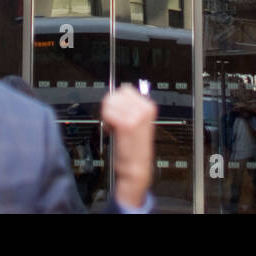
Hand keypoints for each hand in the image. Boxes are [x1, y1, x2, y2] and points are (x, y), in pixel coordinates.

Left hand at [101, 84, 157, 209]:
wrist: (136, 166)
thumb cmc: (133, 146)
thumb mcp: (137, 120)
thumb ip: (131, 104)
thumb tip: (122, 89)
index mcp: (149, 105)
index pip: (124, 89)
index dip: (117, 101)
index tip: (120, 114)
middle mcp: (145, 108)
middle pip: (115, 94)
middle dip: (111, 108)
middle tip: (116, 123)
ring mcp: (137, 115)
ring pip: (110, 103)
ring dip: (108, 116)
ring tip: (116, 128)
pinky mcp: (127, 124)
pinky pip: (108, 112)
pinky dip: (106, 122)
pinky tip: (113, 131)